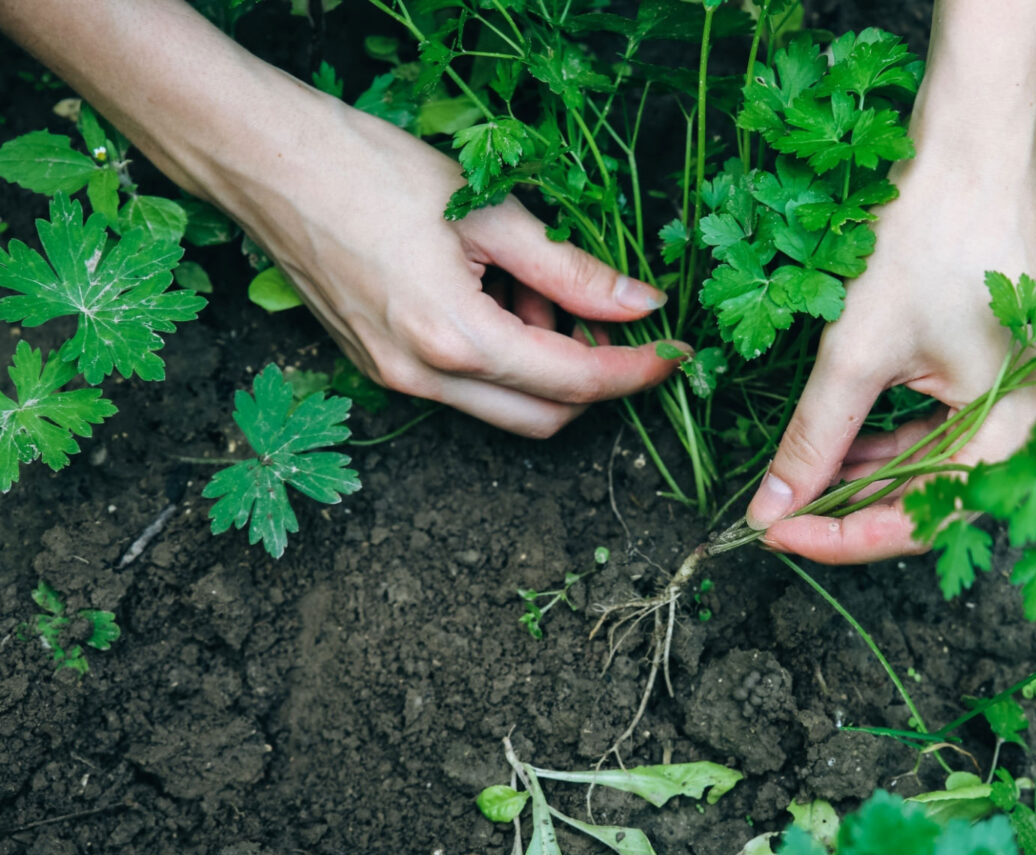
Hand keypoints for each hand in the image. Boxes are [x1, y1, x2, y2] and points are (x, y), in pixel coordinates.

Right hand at [0, 0, 682, 438]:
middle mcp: (423, 377)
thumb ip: (573, 270)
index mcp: (455, 338)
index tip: (677, 352)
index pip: (576, 381)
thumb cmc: (369, 169)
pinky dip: (501, 356)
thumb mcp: (491, 211)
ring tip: (538, 289)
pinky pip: (463, 385)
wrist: (266, 163)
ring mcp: (396, 379)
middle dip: (593, 381)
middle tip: (613, 323)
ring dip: (544, 366)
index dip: (637, 369)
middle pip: (545, 418)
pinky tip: (496, 294)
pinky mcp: (380, 366)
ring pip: (504, 406)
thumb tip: (640, 306)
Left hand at [743, 155, 1035, 562]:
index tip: (776, 533)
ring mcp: (1012, 398)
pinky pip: (936, 429)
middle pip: (927, 503)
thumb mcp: (856, 351)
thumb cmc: (931, 236)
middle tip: (778, 510)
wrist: (974, 145)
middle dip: (847, 508)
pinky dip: (882, 438)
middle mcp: (1026, 427)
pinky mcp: (991, 372)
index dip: (840, 539)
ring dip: (861, 474)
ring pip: (928, 467)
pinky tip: (835, 438)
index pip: (920, 524)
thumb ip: (814, 440)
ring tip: (797, 471)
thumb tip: (770, 509)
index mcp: (1012, 434)